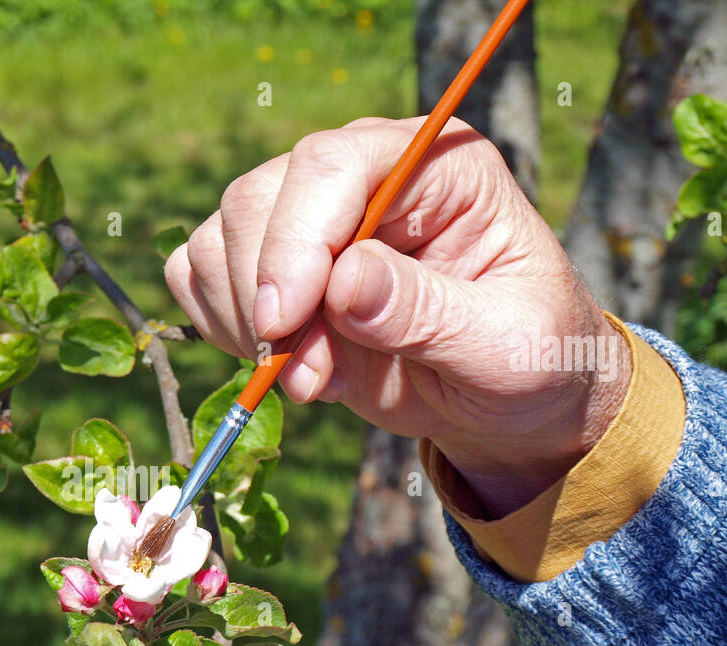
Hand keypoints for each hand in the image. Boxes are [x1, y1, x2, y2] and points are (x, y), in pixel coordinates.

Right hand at [164, 117, 630, 515]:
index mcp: (436, 166)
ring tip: (313, 381)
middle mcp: (364, 177)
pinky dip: (220, 327)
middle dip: (266, 298)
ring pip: (218, 238)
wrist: (504, 400)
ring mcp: (310, 220)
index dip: (294, 242)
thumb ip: (426, 312)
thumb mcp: (503, 346)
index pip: (332, 165)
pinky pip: (198, 276)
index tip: (282, 325)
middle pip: (258, 198)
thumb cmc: (528, 358)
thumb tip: (342, 283)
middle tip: (308, 378)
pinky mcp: (270, 267)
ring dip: (245, 324)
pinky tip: (283, 363)